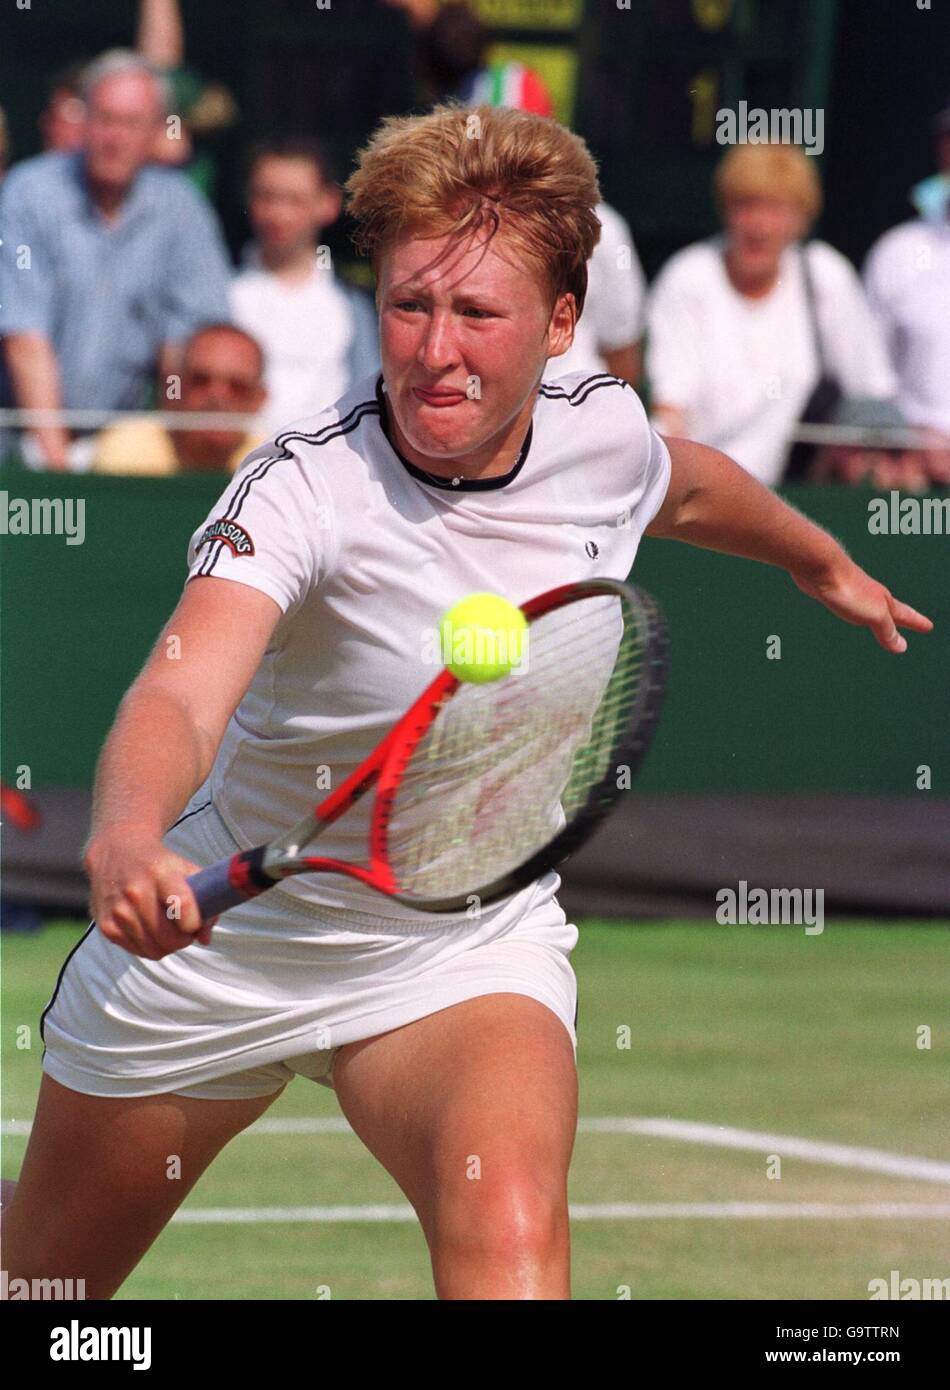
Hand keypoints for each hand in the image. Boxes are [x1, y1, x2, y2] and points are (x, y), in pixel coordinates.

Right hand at [85, 827, 217, 958]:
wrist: (116, 852)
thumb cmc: (161, 865)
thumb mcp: (187, 870)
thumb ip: (205, 903)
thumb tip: (204, 940)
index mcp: (159, 872)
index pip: (183, 906)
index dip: (195, 923)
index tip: (195, 921)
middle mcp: (135, 892)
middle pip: (170, 938)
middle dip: (184, 939)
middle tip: (184, 929)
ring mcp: (119, 910)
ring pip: (156, 950)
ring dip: (167, 945)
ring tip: (168, 927)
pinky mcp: (107, 926)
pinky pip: (139, 952)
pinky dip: (149, 946)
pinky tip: (149, 928)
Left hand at [791, 556, 933, 652]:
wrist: (820, 565)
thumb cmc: (849, 590)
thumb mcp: (873, 615)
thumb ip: (886, 630)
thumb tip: (902, 647)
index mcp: (883, 600)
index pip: (904, 614)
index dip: (916, 622)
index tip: (929, 627)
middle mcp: (871, 594)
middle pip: (891, 608)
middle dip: (902, 617)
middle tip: (913, 621)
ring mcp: (854, 591)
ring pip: (870, 604)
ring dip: (879, 612)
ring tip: (881, 617)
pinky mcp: (835, 590)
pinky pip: (850, 602)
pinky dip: (855, 608)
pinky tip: (847, 606)